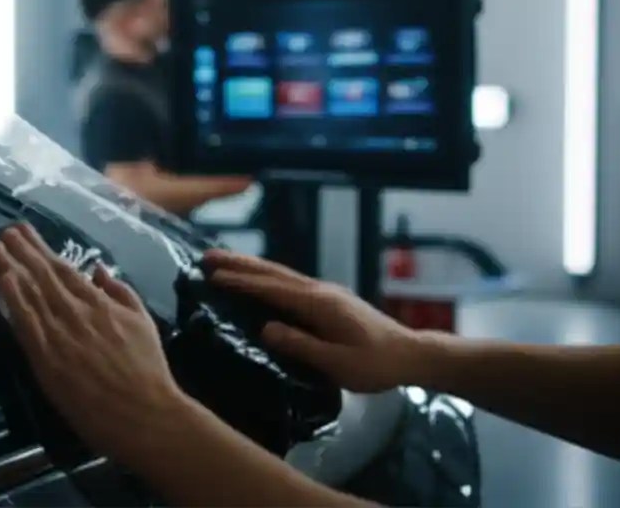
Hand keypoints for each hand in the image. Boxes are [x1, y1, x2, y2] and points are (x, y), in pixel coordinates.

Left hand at [0, 224, 192, 465]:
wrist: (143, 413)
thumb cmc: (147, 370)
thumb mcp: (142, 320)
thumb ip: (120, 292)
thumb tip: (99, 270)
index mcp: (98, 302)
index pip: (62, 268)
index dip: (39, 248)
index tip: (23, 233)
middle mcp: (75, 311)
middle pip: (41, 275)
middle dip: (20, 251)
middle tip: (2, 232)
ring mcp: (59, 334)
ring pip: (29, 293)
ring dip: (9, 268)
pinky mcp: (46, 358)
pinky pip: (24, 322)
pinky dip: (12, 300)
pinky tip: (1, 282)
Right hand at [205, 250, 428, 392]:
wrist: (412, 354)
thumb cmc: (376, 364)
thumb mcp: (337, 363)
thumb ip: (300, 345)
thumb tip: (264, 329)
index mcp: (318, 303)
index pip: (271, 289)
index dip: (241, 281)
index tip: (212, 274)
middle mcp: (319, 290)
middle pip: (273, 272)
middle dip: (239, 263)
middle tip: (207, 256)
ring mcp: (325, 292)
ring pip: (281, 273)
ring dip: (251, 266)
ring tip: (223, 260)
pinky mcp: (329, 299)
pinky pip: (289, 282)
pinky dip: (267, 275)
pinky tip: (259, 278)